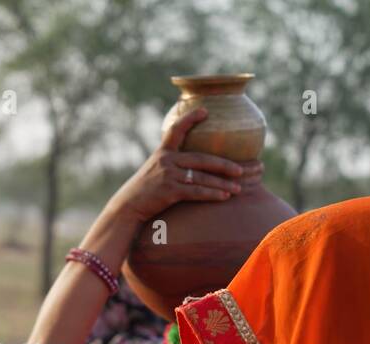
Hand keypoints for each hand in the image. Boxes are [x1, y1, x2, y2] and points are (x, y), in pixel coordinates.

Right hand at [104, 107, 261, 225]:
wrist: (128, 206)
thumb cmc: (144, 190)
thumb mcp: (154, 170)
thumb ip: (171, 163)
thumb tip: (193, 163)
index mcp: (162, 152)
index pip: (176, 130)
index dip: (190, 119)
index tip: (205, 110)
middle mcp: (166, 161)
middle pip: (201, 159)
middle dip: (223, 164)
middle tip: (240, 170)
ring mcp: (168, 175)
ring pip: (202, 177)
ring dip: (222, 183)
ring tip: (238, 188)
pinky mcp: (170, 191)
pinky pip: (196, 192)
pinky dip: (212, 194)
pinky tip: (224, 196)